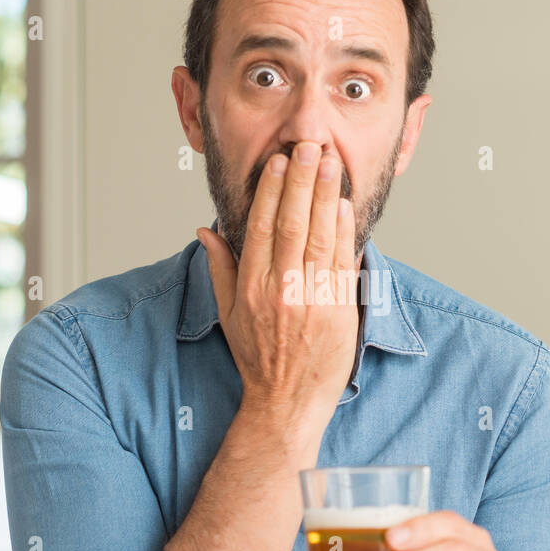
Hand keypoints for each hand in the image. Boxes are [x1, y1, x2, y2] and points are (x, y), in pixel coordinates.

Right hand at [197, 141, 358, 434]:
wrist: (287, 402)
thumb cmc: (259, 358)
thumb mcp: (229, 314)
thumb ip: (220, 268)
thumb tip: (205, 230)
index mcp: (251, 288)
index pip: (261, 227)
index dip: (270, 191)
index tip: (278, 162)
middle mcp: (279, 291)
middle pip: (291, 224)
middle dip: (301, 182)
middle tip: (309, 148)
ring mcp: (310, 301)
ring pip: (318, 237)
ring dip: (325, 197)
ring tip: (330, 164)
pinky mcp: (337, 312)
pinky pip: (341, 262)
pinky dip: (343, 232)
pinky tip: (344, 205)